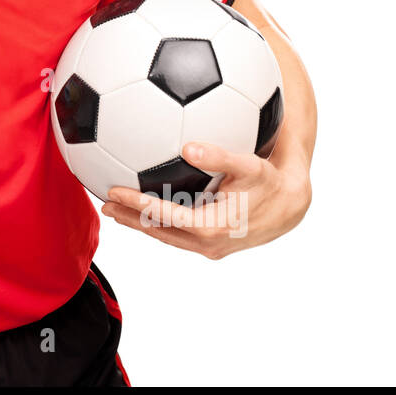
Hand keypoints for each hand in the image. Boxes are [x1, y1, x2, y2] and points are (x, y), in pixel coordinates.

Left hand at [100, 139, 311, 259]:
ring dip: (141, 224)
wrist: (292, 206)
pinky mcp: (213, 245)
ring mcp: (210, 247)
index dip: (137, 204)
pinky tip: (145, 209)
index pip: (165, 216)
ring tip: (115, 211)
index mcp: (212, 227)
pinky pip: (179, 234)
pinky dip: (159, 223)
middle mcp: (208, 243)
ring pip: (167, 236)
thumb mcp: (249, 166)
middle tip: (103, 205)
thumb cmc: (269, 181)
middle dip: (130, 219)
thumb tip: (189, 147)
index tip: (114, 192)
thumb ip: (219, 157)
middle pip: (159, 231)